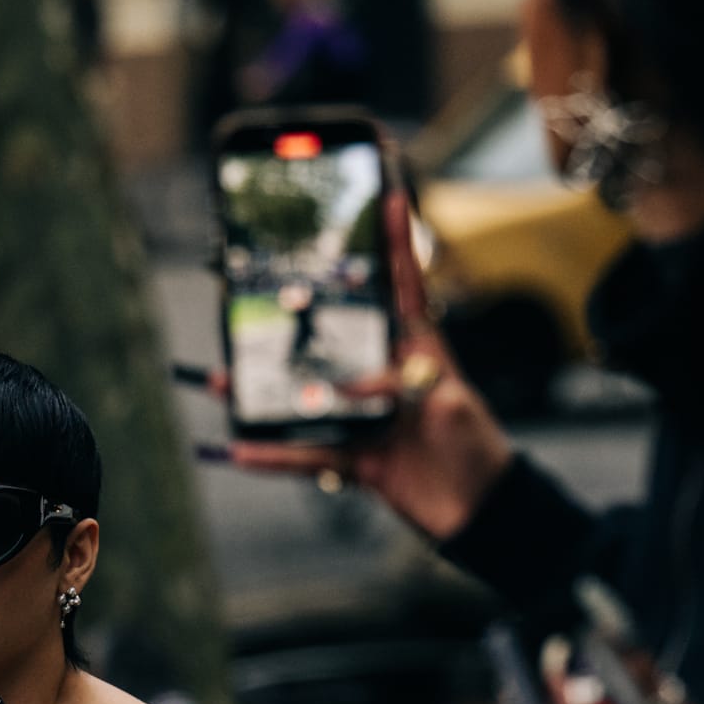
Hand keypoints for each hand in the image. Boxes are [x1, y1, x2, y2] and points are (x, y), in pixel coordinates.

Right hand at [216, 194, 514, 541]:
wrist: (480, 510)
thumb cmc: (475, 446)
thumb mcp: (446, 402)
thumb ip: (404, 383)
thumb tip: (350, 386)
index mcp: (420, 347)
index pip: (404, 285)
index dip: (396, 241)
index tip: (389, 193)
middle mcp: (386, 375)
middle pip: (332, 341)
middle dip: (292, 321)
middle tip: (253, 296)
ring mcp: (365, 416)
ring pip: (305, 397)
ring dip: (263, 391)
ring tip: (223, 378)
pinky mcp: (356, 456)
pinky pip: (306, 455)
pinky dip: (274, 457)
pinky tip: (239, 452)